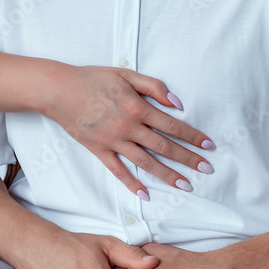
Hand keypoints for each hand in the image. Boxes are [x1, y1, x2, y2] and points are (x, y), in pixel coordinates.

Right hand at [40, 63, 215, 196]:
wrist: (59, 90)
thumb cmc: (93, 78)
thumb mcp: (126, 74)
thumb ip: (154, 87)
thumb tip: (177, 103)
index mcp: (137, 107)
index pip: (172, 125)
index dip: (193, 136)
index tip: (209, 145)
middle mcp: (128, 127)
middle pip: (164, 146)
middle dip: (188, 159)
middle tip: (207, 170)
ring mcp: (113, 141)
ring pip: (146, 162)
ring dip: (168, 175)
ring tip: (186, 185)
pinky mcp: (99, 150)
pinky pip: (118, 171)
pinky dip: (132, 183)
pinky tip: (146, 194)